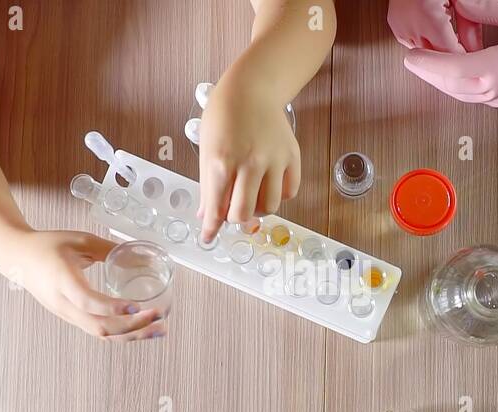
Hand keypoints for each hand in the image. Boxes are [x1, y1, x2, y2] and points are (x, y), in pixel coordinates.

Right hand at [5, 230, 166, 341]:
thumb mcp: (79, 241)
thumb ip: (109, 250)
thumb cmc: (47, 246)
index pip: (87, 302)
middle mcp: (64, 305)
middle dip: (133, 326)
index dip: (112, 307)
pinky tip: (142, 330)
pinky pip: (99, 332)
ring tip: (160, 329)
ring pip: (101, 335)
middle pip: (99, 327)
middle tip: (159, 316)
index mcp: (62, 281)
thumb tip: (142, 257)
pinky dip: (122, 334)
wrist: (18, 258)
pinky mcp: (72, 319)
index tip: (136, 305)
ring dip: (133, 335)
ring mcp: (67, 315)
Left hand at [197, 81, 300, 242]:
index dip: (211, 228)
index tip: (208, 237)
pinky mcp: (292, 156)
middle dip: (234, 219)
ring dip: (257, 210)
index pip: (216, 207)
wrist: (252, 88)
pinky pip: (289, 192)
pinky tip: (267, 187)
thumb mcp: (207, 149)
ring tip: (250, 199)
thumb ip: (207, 186)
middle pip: (243, 213)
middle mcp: (250, 162)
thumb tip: (206, 215)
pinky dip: (278, 197)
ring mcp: (274, 159)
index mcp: (222, 160)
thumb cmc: (224, 116)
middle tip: (231, 211)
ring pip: (269, 207)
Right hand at [387, 0, 483, 52]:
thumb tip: (476, 48)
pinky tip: (438, 36)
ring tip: (456, 42)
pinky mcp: (395, 25)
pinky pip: (413, 44)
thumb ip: (470, 23)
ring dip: (439, 51)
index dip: (465, 60)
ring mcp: (399, 25)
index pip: (450, 54)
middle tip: (470, 54)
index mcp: (426, 14)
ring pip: (424, 54)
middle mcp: (408, 22)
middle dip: (453, 58)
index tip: (477, 62)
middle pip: (436, 57)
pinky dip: (427, 43)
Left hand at [402, 0, 497, 106]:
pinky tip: (449, 72)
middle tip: (411, 61)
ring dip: (440, 81)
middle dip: (428, 74)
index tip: (411, 56)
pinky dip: (456, 85)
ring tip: (425, 66)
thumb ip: (489, 10)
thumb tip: (460, 2)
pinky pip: (472, 96)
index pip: (455, 70)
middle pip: (451, 87)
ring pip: (460, 95)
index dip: (430, 63)